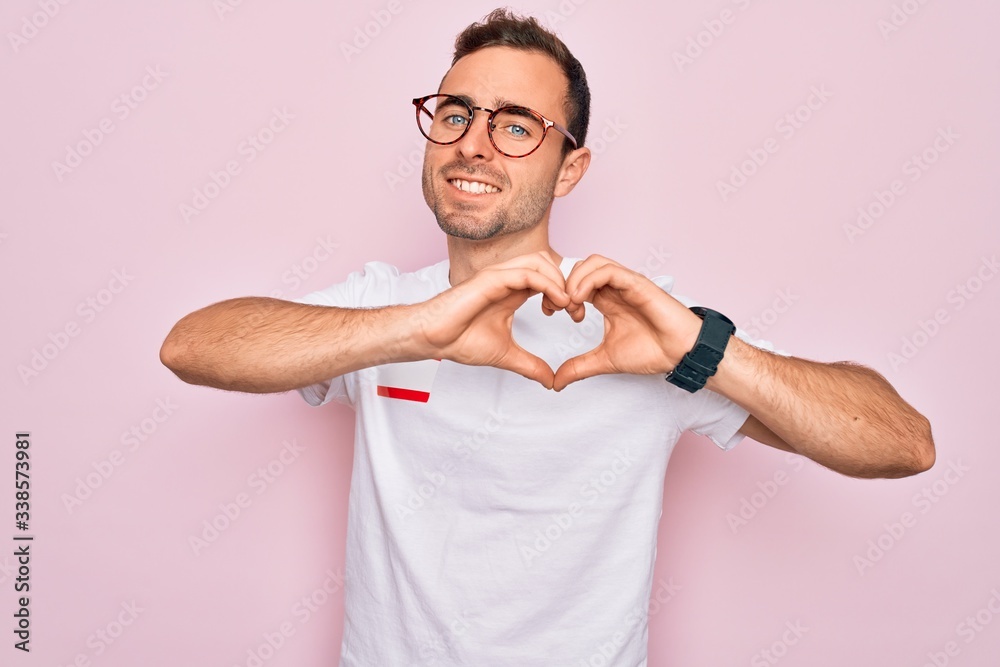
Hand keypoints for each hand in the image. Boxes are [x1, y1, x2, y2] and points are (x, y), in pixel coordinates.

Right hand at [415, 251, 570, 388]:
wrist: (433, 339)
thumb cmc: (460, 341)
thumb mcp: (506, 355)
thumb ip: (530, 365)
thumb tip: (550, 381)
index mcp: (513, 291)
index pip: (548, 278)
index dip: (567, 293)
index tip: (576, 316)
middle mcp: (508, 278)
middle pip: (549, 263)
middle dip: (568, 283)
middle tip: (576, 311)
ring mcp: (499, 276)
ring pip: (540, 261)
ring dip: (559, 281)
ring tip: (568, 306)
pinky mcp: (491, 279)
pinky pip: (527, 273)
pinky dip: (547, 284)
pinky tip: (556, 303)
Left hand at [552, 255, 703, 391]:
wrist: (680, 353)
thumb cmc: (652, 351)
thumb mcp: (605, 360)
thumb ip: (580, 367)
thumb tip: (556, 383)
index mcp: (607, 300)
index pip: (576, 283)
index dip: (559, 294)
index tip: (554, 314)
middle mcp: (615, 288)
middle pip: (580, 267)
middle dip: (563, 284)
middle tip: (558, 308)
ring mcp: (626, 284)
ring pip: (593, 262)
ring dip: (575, 279)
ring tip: (570, 303)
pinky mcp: (637, 284)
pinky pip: (609, 270)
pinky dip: (589, 280)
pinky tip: (581, 299)